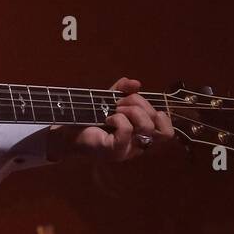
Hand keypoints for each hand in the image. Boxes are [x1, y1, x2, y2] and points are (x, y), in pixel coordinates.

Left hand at [47, 77, 173, 162]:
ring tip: (115, 110)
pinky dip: (119, 118)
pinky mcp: (114, 150)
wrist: (65, 134)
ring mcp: (127, 150)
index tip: (142, 106)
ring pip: (147, 127)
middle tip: (120, 103)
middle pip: (157, 124)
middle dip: (140, 105)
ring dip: (132, 111)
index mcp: (140, 137)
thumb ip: (123, 91)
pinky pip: (127, 129)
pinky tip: (107, 118)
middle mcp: (137, 146)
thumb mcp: (108, 101)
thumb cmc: (88, 120)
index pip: (167, 132)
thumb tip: (136, 83)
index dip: (161, 116)